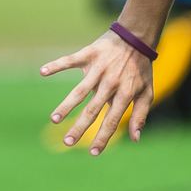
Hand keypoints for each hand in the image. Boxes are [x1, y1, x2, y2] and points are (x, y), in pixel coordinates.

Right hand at [40, 29, 154, 155]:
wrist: (136, 37)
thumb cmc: (141, 69)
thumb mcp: (147, 92)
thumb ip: (141, 115)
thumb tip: (135, 139)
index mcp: (125, 93)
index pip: (112, 120)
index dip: (103, 137)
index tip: (93, 153)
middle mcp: (111, 83)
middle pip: (93, 109)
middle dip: (80, 127)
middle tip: (67, 143)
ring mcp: (99, 68)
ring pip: (80, 90)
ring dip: (67, 105)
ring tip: (54, 119)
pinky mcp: (89, 54)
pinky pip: (70, 60)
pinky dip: (57, 65)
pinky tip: (43, 72)